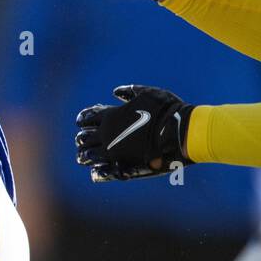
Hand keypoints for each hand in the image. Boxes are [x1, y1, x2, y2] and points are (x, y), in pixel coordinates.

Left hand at [75, 85, 193, 181]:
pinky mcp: (121, 164)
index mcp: (110, 115)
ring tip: (84, 157)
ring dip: (86, 155)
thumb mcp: (147, 93)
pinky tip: (95, 169)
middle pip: (85, 138)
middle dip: (83, 139)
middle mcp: (106, 132)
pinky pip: (101, 168)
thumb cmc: (166, 109)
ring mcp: (112, 149)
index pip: (88, 118)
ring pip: (89, 154)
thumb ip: (130, 91)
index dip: (83, 120)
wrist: (180, 131)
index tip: (81, 123)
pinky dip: (97, 168)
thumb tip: (115, 92)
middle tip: (82, 141)